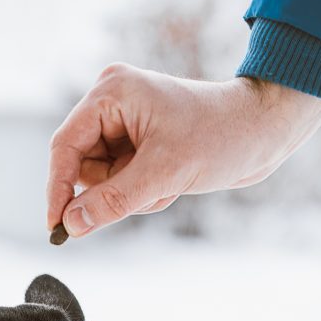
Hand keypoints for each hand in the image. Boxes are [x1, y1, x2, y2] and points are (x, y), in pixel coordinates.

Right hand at [47, 64, 320, 238]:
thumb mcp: (165, 174)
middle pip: (83, 166)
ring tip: (169, 184)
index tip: (55, 227)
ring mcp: (127, 121)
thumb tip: (70, 224)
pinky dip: (145, 192)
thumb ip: (113, 200)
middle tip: (151, 193)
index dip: (58, 189)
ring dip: (133, 194)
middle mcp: (113, 101)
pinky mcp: (141, 140)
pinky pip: (124, 180)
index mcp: (111, 93)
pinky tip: (174, 183)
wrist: (265, 133)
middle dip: (114, 190)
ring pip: (104, 179)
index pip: (64, 146)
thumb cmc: (221, 138)